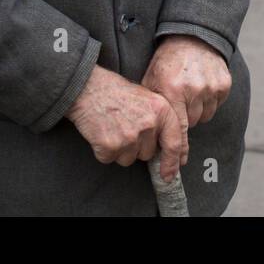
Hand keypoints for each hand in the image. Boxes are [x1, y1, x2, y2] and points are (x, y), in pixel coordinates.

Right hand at [66, 65, 185, 177]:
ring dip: (121, 150)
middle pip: (148, 154)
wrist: (88, 88)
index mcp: (162, 110)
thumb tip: (167, 148)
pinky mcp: (111, 146)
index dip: (172, 162)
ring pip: (129, 159)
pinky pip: (110, 159)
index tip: (169, 174)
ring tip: (114, 128)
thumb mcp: (147, 97)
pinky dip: (105, 151)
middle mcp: (149, 124)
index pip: (174, 143)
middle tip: (125, 127)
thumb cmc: (117, 92)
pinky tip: (102, 133)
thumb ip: (160, 120)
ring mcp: (130, 136)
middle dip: (137, 147)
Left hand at [142, 36, 231, 153]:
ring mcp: (211, 87)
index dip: (175, 152)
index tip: (174, 169)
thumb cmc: (166, 61)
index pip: (176, 130)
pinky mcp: (224, 84)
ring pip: (204, 116)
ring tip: (190, 92)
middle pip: (190, 123)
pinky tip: (201, 86)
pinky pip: (216, 104)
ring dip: (197, 110)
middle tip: (179, 103)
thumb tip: (149, 138)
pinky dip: (209, 100)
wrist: (191, 37)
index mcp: (172, 90)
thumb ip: (152, 107)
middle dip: (184, 118)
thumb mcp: (151, 80)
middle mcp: (194, 90)